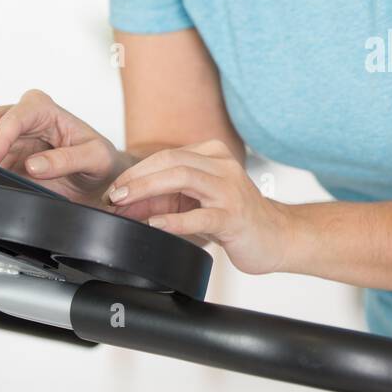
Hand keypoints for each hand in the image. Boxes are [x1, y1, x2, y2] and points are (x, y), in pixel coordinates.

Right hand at [0, 88, 128, 205]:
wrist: (98, 178)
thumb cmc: (99, 158)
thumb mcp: (96, 157)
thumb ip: (67, 159)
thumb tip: (33, 165)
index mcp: (44, 109)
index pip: (15, 118)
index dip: (1, 138)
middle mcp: (22, 119)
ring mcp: (9, 138)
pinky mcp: (4, 158)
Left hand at [104, 140, 293, 275]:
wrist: (278, 236)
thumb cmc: (236, 217)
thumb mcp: (198, 201)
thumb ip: (165, 197)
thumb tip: (124, 203)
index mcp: (214, 155)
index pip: (167, 155)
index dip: (136, 171)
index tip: (115, 188)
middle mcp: (223, 167)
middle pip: (171, 161)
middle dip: (136, 177)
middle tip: (114, 195)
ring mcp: (230, 191)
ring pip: (183, 178)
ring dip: (147, 190)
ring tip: (125, 204)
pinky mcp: (234, 217)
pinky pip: (200, 215)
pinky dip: (174, 220)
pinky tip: (155, 224)